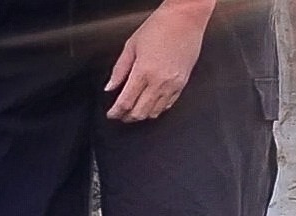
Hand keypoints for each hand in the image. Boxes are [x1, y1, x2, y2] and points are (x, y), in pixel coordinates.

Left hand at [105, 0, 214, 122]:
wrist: (185, 19)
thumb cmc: (160, 26)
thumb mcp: (131, 45)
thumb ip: (119, 70)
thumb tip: (110, 87)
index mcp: (143, 71)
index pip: (125, 102)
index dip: (116, 112)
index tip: (111, 114)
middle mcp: (159, 81)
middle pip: (139, 112)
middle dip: (127, 117)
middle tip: (120, 114)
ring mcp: (172, 85)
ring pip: (154, 113)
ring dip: (141, 115)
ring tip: (134, 111)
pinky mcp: (182, 84)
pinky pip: (168, 106)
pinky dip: (156, 109)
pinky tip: (150, 104)